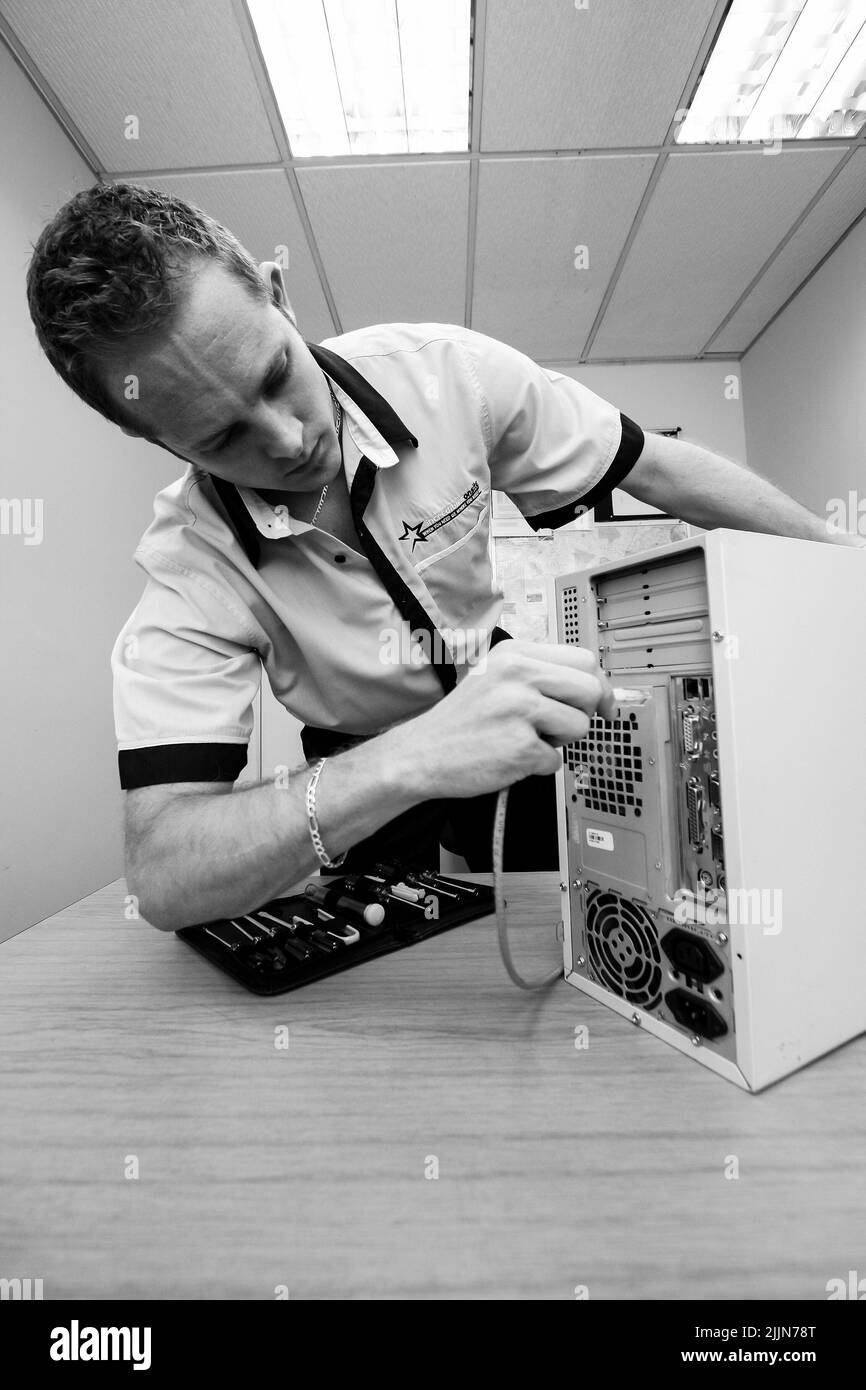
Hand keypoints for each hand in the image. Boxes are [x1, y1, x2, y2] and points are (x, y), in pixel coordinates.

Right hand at [389, 640, 614, 799]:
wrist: (420, 753)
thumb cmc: (462, 721)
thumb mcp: (495, 677)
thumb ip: (540, 675)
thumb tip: (595, 688)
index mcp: (514, 654)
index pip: (583, 659)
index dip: (599, 684)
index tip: (603, 703)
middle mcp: (518, 675)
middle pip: (590, 689)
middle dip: (585, 713)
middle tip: (562, 725)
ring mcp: (520, 710)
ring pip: (580, 726)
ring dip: (559, 741)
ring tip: (523, 738)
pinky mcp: (521, 746)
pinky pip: (555, 759)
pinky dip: (537, 765)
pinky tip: (509, 756)